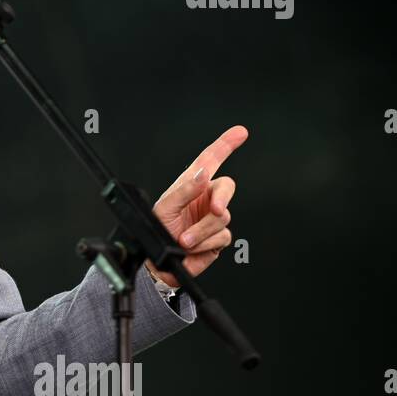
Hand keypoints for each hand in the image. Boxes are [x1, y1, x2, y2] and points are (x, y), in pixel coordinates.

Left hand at [146, 125, 247, 288]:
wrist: (157, 263)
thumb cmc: (156, 231)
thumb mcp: (165, 208)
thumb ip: (184, 191)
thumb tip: (203, 174)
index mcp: (190, 185)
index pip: (210, 160)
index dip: (225, 145)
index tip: (240, 132)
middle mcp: (204, 199)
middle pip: (227, 187)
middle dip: (222, 198)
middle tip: (214, 209)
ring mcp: (212, 219)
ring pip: (222, 217)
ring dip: (201, 230)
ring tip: (183, 239)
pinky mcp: (217, 238)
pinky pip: (221, 237)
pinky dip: (205, 243)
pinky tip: (192, 247)